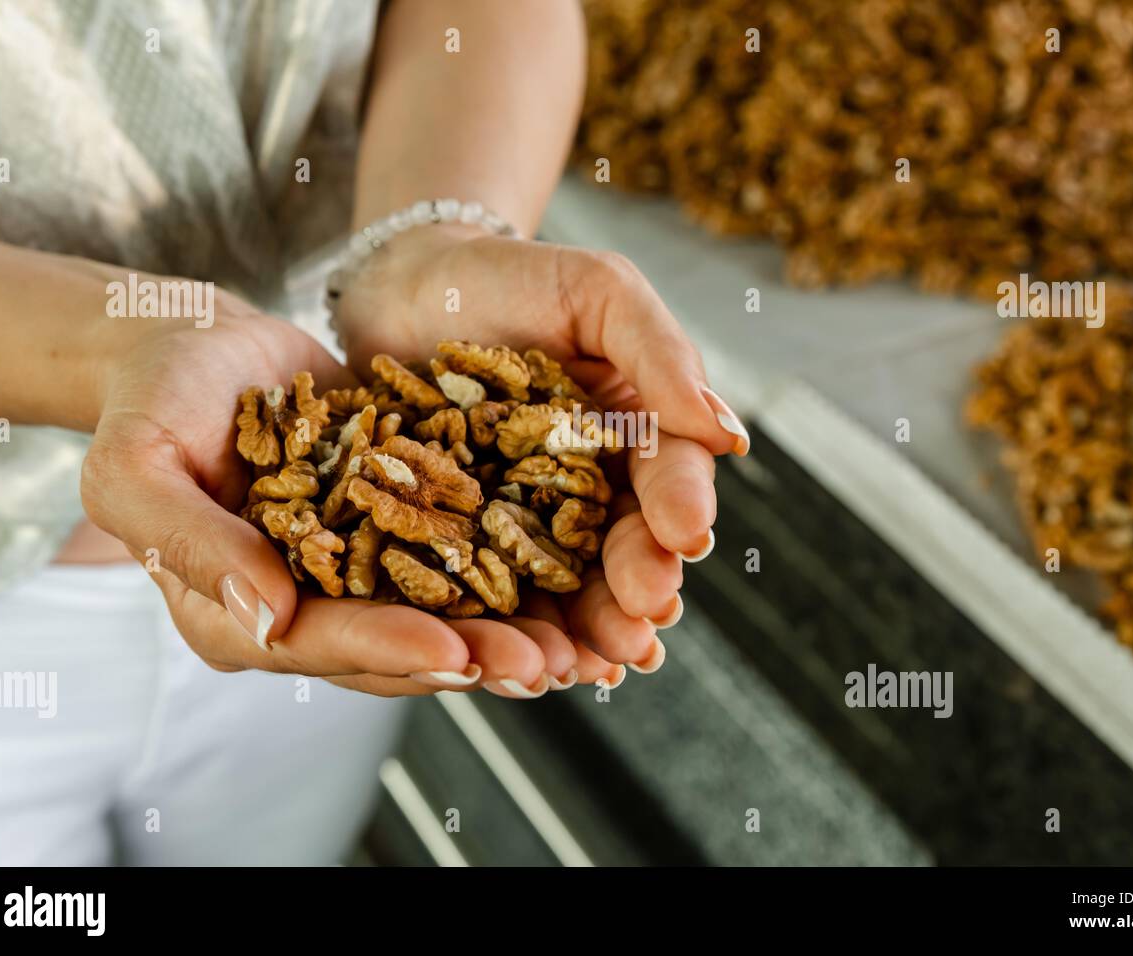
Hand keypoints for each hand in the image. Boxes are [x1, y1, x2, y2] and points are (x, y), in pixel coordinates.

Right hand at [80, 291, 557, 696]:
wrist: (198, 347)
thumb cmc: (151, 400)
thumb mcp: (137, 465)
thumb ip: (189, 540)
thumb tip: (265, 616)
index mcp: (233, 611)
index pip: (314, 643)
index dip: (385, 648)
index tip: (453, 652)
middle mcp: (300, 605)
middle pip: (390, 645)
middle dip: (467, 657)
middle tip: (542, 666)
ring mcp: (353, 571)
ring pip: (436, 613)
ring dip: (503, 632)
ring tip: (573, 643)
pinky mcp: (395, 528)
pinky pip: (457, 556)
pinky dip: (510, 571)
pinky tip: (569, 575)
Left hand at [334, 224, 750, 683]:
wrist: (404, 282)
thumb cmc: (509, 277)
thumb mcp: (597, 292)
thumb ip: (660, 354)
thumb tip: (728, 436)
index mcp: (635, 429)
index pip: (668, 474)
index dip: (678, 508)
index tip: (686, 536)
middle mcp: (591, 483)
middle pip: (624, 544)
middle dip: (638, 585)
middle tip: (644, 620)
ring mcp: (529, 517)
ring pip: (568, 582)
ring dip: (588, 627)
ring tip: (598, 663)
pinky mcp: (464, 540)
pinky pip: (495, 591)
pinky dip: (516, 628)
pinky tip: (531, 664)